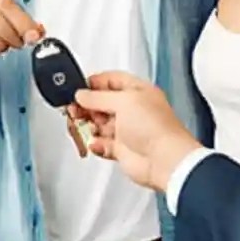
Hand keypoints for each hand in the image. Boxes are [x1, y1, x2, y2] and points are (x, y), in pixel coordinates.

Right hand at [72, 71, 201, 192]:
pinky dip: (97, 144)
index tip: (78, 88)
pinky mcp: (123, 150)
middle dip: (87, 106)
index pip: (112, 80)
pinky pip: (103, 145)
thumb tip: (82, 94)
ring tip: (84, 126)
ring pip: (100, 124)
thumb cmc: (155, 127)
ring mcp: (128, 130)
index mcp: (138, 91)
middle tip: (75, 108)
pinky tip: (97, 143)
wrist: (164, 160)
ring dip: (90, 125)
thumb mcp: (123, 101)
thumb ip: (98, 97)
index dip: (94, 83)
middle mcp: (133, 110)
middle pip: (102, 103)